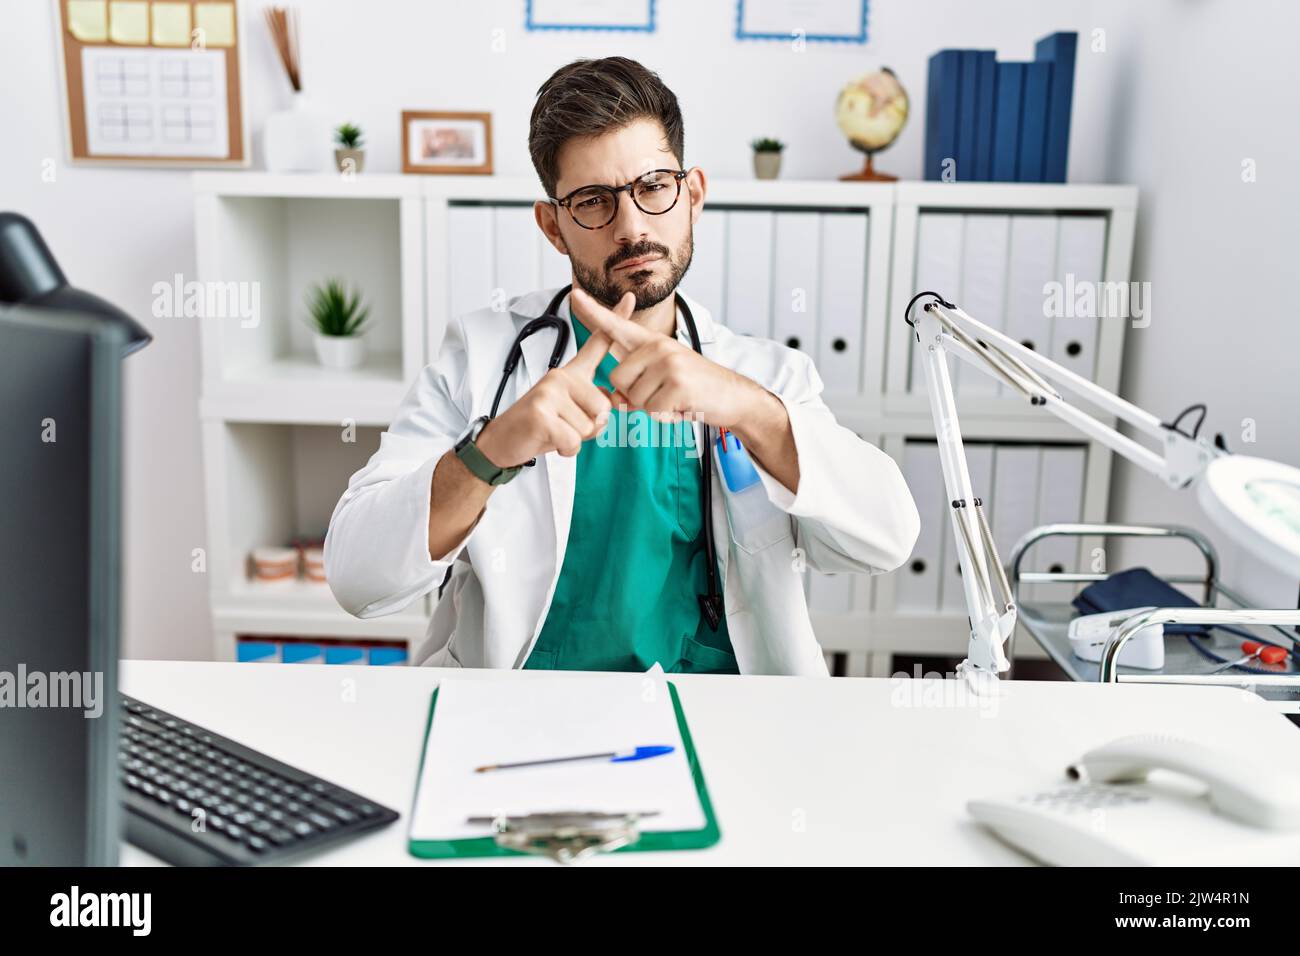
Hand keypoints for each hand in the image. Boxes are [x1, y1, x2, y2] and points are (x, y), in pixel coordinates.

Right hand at [476, 304, 622, 464]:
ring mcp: (549, 392)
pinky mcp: (541, 413)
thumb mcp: (570, 411)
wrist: (503, 441)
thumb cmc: (541, 427)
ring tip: (556, 432)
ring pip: (589, 427)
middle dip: (590, 428)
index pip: (597, 344)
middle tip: (565, 426)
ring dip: (576, 439)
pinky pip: (573, 440)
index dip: (614, 321)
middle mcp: (561, 376)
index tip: (630, 297)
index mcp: (570, 373)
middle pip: (603, 408)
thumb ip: (593, 403)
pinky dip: (566, 450)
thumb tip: (609, 404)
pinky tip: (550, 442)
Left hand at [569, 285, 761, 426]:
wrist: (732, 396)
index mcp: (652, 342)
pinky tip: (683, 407)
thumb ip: (634, 384)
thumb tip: (614, 399)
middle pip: (617, 379)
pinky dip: (666, 417)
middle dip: (635, 397)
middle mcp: (658, 347)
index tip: (575, 293)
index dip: (593, 311)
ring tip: (675, 399)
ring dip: (653, 408)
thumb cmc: (694, 389)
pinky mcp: (678, 384)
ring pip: (634, 398)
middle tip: (663, 394)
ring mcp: (669, 363)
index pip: (616, 326)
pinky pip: (653, 411)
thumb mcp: (662, 378)